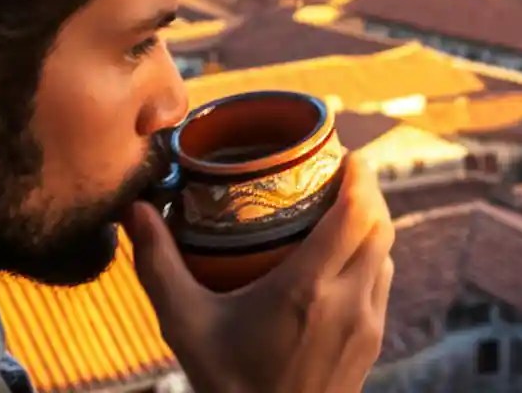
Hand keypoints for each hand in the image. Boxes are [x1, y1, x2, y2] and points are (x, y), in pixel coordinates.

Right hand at [122, 155, 395, 392]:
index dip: (360, 176)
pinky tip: (343, 256)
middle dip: (368, 191)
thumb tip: (134, 210)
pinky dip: (371, 256)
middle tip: (342, 170)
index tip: (346, 152)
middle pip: (380, 225)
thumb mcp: (185, 325)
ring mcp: (367, 324)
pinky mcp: (372, 342)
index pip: (356, 214)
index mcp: (308, 289)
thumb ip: (159, 265)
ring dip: (371, 224)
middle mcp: (349, 302)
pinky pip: (382, 282)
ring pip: (386, 253)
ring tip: (343, 206)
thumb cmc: (227, 384)